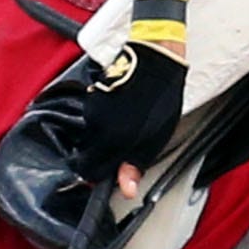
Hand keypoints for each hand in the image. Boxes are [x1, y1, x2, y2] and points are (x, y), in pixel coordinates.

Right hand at [67, 41, 184, 177]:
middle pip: (89, 155)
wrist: (154, 60)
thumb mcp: (154, 139)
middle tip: (125, 149)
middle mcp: (96, 126)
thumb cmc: (159, 98)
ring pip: (91, 137)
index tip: (110, 174)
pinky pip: (93, 119)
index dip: (99, 177)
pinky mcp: (92, 97)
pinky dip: (104, 121)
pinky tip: (122, 112)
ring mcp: (92, 110)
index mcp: (113, 140)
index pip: (90, 171)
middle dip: (104, 157)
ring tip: (127, 126)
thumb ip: (135, 165)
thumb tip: (126, 188)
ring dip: (105, 137)